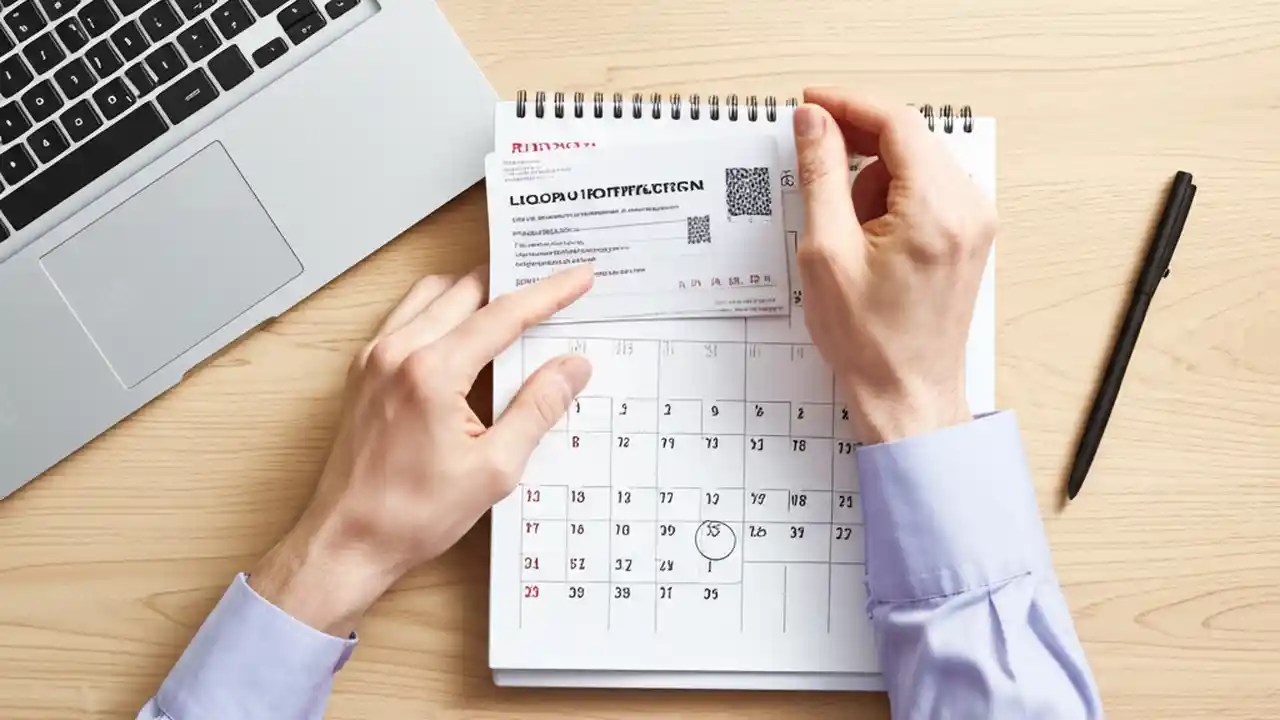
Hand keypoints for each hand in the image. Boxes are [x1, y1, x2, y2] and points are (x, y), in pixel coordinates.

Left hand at [250, 266, 593, 634]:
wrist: (347, 541)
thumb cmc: (412, 514)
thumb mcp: (495, 468)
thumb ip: (538, 408)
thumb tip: (572, 368)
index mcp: (432, 372)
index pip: (503, 315)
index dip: (548, 293)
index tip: (578, 278)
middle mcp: (397, 352)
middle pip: (466, 291)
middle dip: (512, 284)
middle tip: (551, 286)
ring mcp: (374, 358)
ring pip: (432, 296)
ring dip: (474, 293)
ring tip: (512, 304)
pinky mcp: (364, 371)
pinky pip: (407, 318)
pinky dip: (442, 311)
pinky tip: (465, 333)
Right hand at [792, 88, 995, 443]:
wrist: (907, 394)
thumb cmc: (868, 341)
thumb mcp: (826, 252)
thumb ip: (820, 175)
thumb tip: (813, 122)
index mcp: (936, 211)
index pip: (896, 122)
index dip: (847, 104)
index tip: (811, 104)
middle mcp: (968, 209)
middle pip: (909, 137)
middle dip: (857, 146)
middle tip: (816, 169)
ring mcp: (976, 222)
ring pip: (915, 162)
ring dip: (873, 179)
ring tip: (849, 233)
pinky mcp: (970, 235)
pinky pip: (926, 189)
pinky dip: (892, 198)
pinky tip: (869, 237)